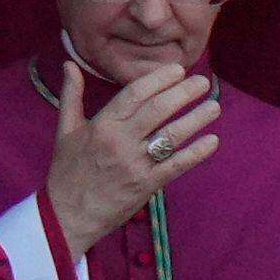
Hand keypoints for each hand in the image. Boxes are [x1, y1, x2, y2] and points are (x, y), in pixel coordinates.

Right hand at [46, 62, 220, 259]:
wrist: (67, 216)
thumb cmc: (67, 172)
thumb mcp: (65, 130)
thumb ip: (71, 95)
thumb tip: (69, 63)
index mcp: (102, 125)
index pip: (135, 93)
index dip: (159, 79)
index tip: (178, 69)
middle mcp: (120, 141)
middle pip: (158, 109)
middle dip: (184, 92)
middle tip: (203, 82)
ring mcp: (135, 164)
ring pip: (171, 135)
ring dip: (196, 119)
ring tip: (214, 106)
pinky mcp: (146, 185)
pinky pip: (176, 165)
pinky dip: (196, 153)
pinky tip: (212, 141)